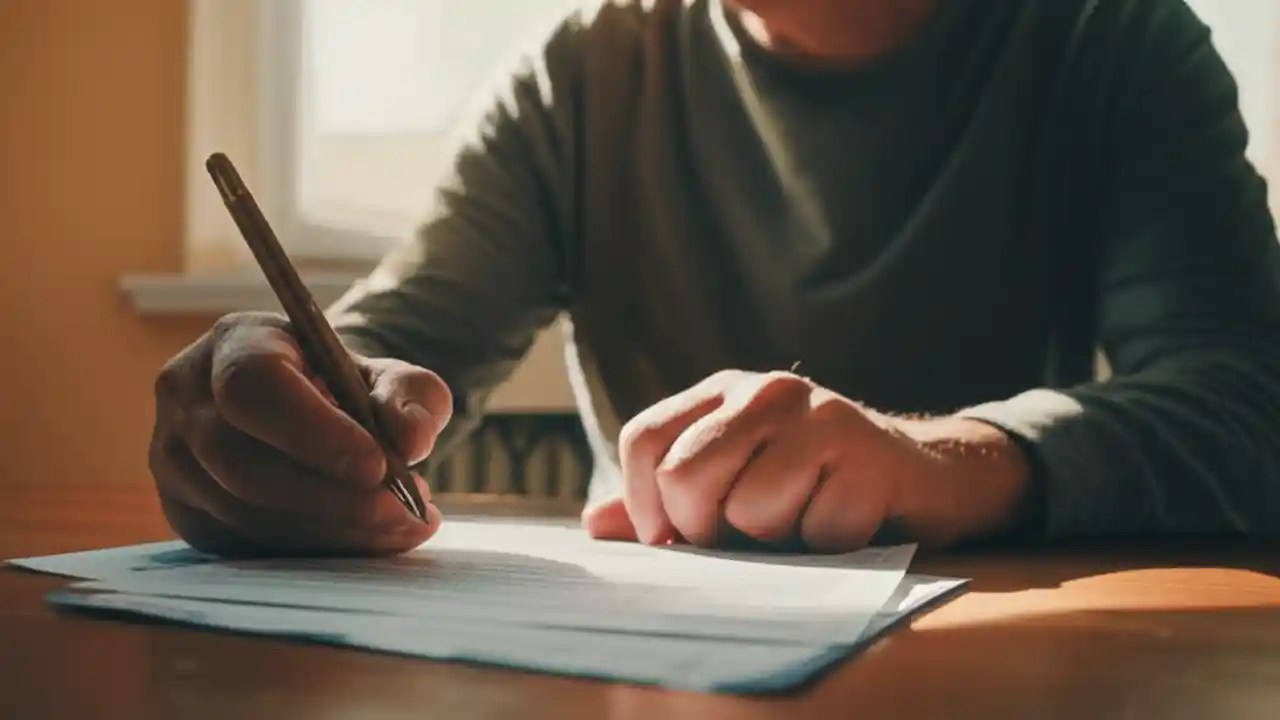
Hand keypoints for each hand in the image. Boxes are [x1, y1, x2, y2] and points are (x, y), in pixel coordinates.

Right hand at [150, 312, 452, 556]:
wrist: (297, 409)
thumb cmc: (340, 386)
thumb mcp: (384, 375)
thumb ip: (410, 395)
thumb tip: (412, 437)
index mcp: (233, 345)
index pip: (253, 386)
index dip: (313, 431)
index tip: (378, 465)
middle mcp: (186, 401)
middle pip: (247, 463)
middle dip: (335, 499)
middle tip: (406, 512)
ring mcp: (175, 462)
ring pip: (249, 513)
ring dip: (335, 529)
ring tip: (403, 525)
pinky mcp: (187, 513)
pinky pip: (248, 543)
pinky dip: (317, 548)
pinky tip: (369, 539)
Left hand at [583, 370, 1030, 550]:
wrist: (921, 475)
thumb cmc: (811, 487)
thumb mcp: (731, 486)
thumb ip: (662, 503)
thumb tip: (593, 523)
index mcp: (720, 392)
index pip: (644, 439)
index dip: (644, 504)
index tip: (670, 539)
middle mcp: (765, 389)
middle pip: (687, 476)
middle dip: (707, 531)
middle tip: (747, 533)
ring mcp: (818, 413)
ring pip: (752, 511)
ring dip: (778, 542)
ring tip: (807, 516)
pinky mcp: (866, 450)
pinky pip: (817, 532)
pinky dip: (829, 547)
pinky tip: (849, 519)